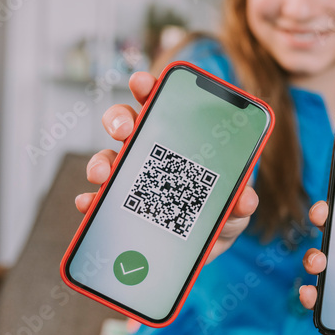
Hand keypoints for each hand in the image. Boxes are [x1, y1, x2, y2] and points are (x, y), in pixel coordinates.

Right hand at [75, 71, 258, 263]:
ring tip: (104, 173)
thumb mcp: (235, 210)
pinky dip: (90, 199)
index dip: (149, 88)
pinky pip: (97, 197)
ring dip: (101, 161)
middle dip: (120, 120)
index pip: (162, 104)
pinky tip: (89, 203)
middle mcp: (151, 153)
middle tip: (125, 130)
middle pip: (127, 124)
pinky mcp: (117, 206)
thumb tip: (246, 199)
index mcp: (181, 140)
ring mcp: (131, 178)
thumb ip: (240, 203)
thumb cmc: (220, 218)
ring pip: (106, 157)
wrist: (203, 251)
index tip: (142, 83)